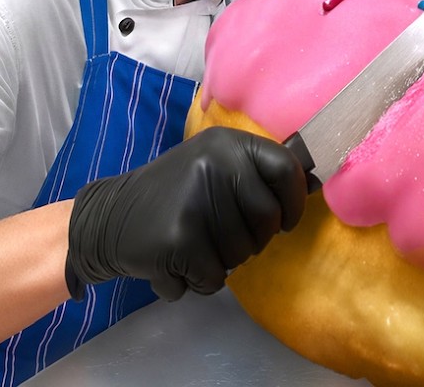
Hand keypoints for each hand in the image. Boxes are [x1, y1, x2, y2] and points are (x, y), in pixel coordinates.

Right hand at [64, 127, 305, 300]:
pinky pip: (214, 278)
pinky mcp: (177, 240)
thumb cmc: (174, 195)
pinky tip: (174, 263)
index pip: (286, 170)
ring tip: (192, 244)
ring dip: (222, 262)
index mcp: (227, 143)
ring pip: (243, 254)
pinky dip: (197, 281)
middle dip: (253, 240)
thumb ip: (258, 173)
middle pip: (268, 220)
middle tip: (220, 234)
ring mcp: (195, 201)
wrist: (105, 219)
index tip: (284, 219)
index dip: (293, 202)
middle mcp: (213, 164)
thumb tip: (318, 181)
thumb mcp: (214, 165)